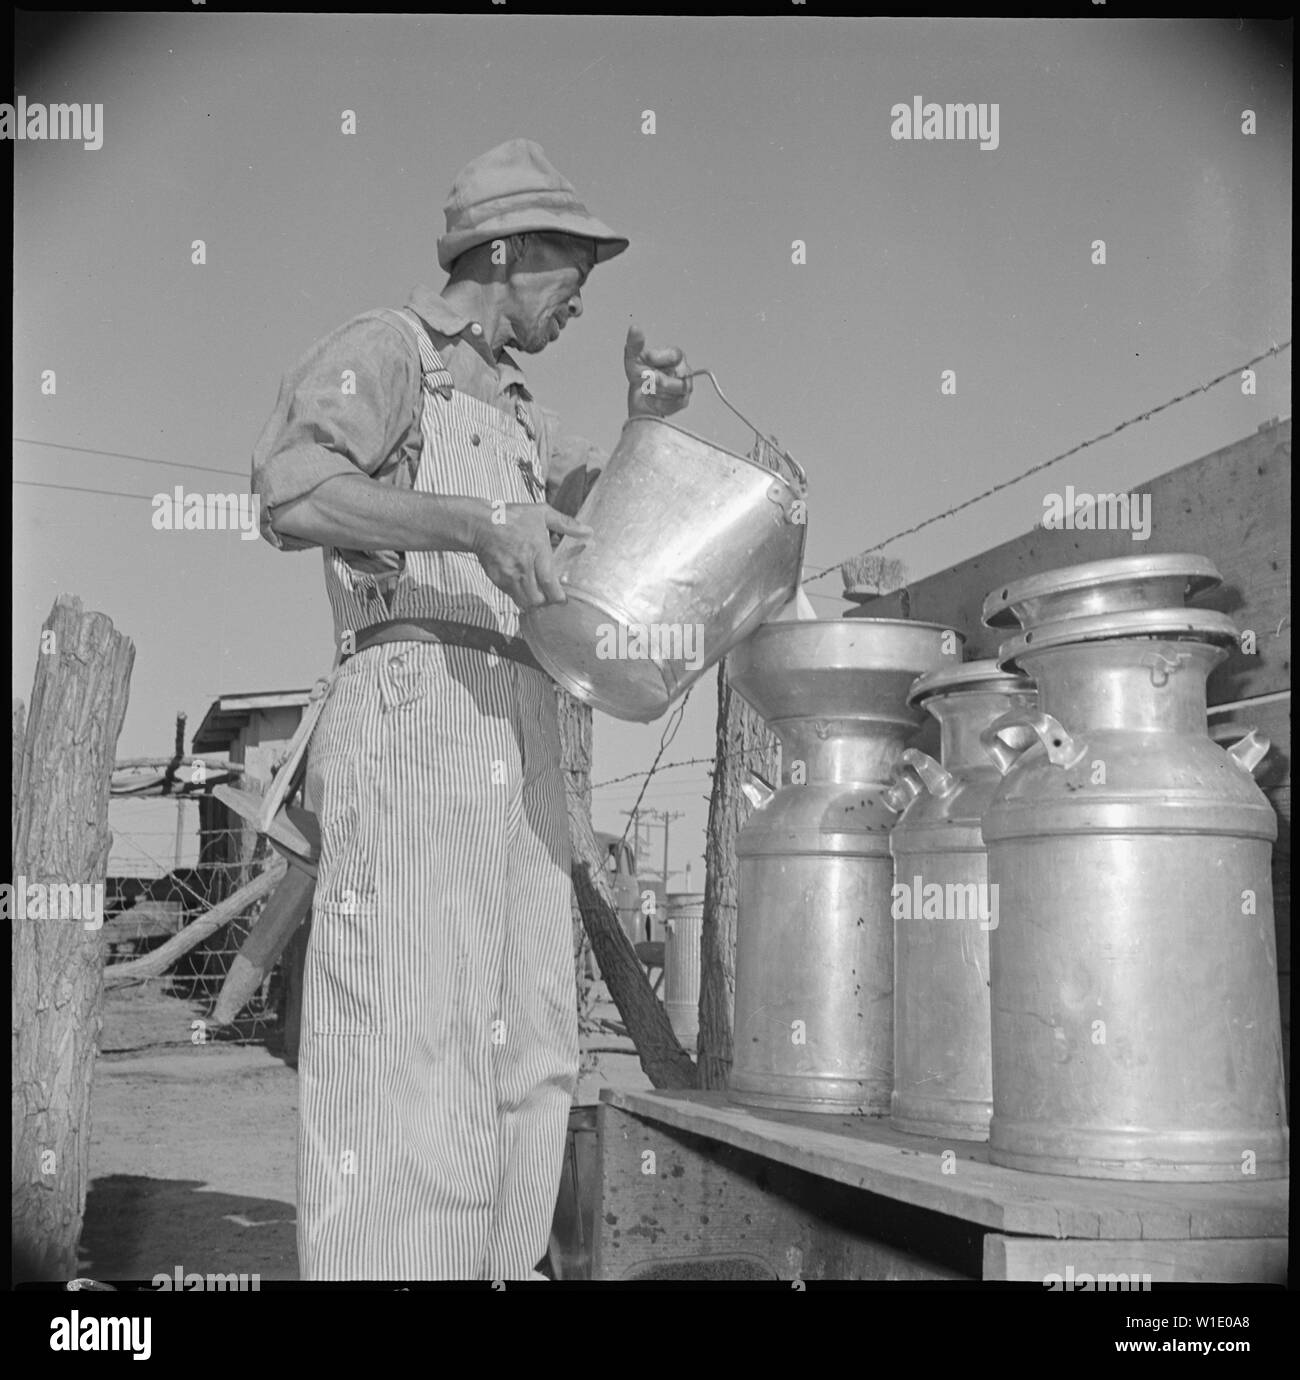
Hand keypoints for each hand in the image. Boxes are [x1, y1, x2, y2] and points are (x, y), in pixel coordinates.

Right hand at [471, 503, 591, 611]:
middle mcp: (523, 567)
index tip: (563, 599)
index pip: (549, 583)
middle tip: (551, 598)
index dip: (558, 596)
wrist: (481, 523)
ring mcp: (508, 575)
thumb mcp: (541, 513)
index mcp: (537, 551)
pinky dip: (520, 596)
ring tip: (539, 597)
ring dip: (533, 602)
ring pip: (524, 601)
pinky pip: (512, 596)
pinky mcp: (497, 580)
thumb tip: (588, 531)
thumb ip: (566, 524)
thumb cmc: (512, 517)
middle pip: (537, 599)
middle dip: (546, 602)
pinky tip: (525, 588)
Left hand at [624, 324, 692, 419]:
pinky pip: (671, 404)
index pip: (675, 355)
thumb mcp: (633, 358)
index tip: (648, 358)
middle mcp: (684, 369)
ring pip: (676, 390)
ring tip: (649, 388)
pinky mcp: (682, 401)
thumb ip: (634, 344)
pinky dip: (658, 402)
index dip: (661, 358)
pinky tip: (652, 398)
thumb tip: (635, 328)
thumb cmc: (640, 373)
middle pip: (678, 375)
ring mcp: (685, 386)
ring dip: (657, 391)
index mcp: (674, 355)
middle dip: (658, 378)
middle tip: (648, 378)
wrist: (640, 395)